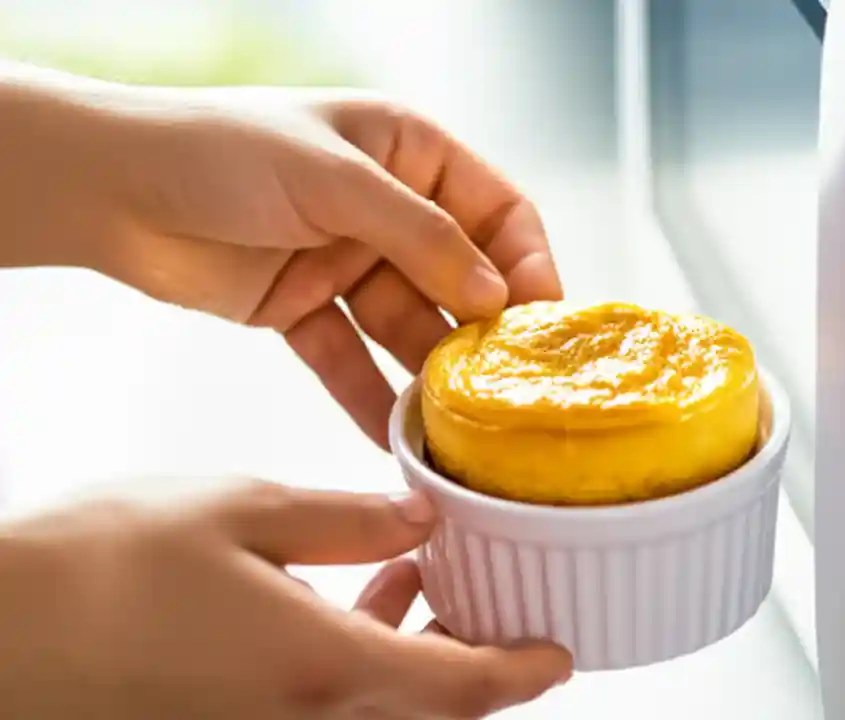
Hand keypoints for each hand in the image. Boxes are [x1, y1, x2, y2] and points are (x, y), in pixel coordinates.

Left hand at [0, 65, 562, 446]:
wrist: (109, 187)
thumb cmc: (222, 150)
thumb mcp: (336, 179)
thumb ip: (422, 236)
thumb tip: (494, 295)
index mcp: (408, 153)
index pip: (498, 210)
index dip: (527, 263)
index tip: (542, 322)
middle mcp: (388, 208)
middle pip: (460, 277)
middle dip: (482, 332)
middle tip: (508, 388)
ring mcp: (347, 261)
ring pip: (408, 326)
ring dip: (430, 374)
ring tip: (457, 424)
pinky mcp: (304, 309)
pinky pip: (350, 359)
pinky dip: (369, 397)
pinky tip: (395, 439)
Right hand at [0, 480, 572, 718]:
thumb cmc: (105, 568)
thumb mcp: (243, 512)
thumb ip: (347, 521)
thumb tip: (420, 522)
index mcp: (322, 669)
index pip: (461, 691)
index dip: (519, 675)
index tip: (557, 657)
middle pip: (428, 712)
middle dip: (471, 665)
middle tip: (494, 606)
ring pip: (377, 707)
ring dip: (413, 654)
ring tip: (421, 579)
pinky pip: (322, 705)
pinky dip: (355, 660)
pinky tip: (350, 595)